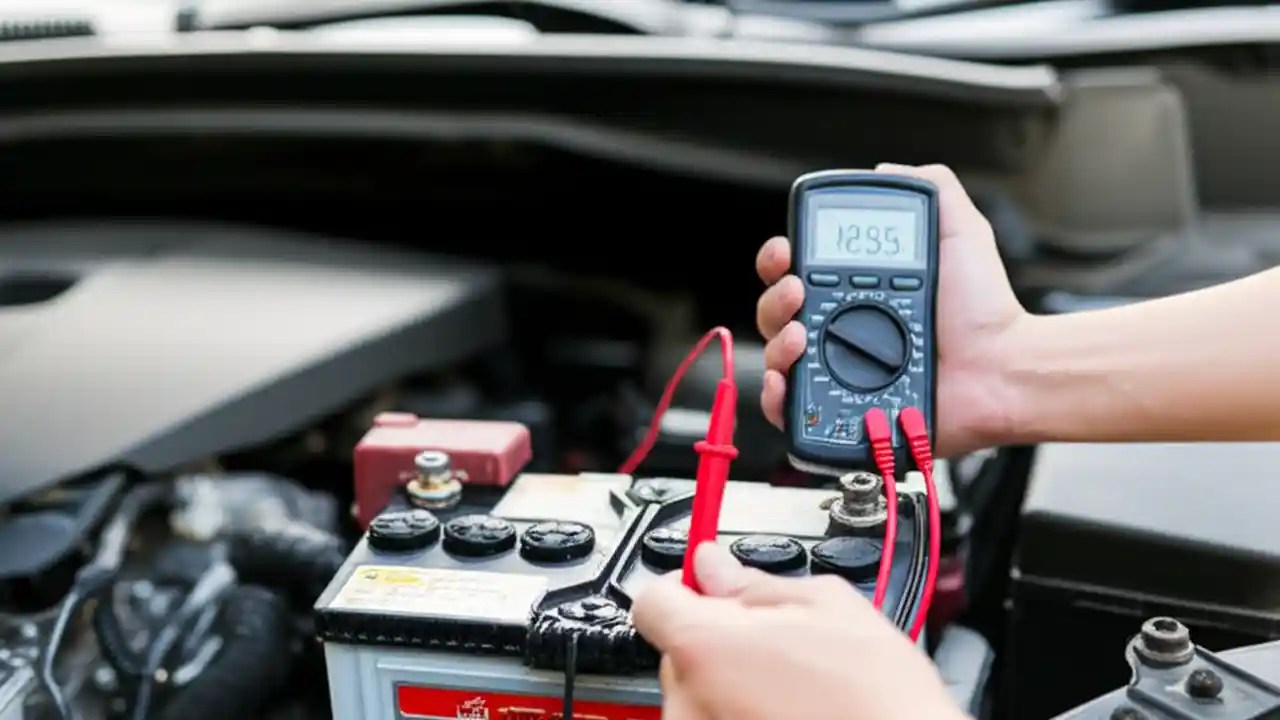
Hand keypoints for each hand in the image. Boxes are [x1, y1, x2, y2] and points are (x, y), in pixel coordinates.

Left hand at [632, 543, 968, 719]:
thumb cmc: (880, 702)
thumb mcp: (829, 606)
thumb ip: (754, 582)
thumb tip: (713, 566)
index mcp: (704, 646)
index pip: (652, 601)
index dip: (683, 587)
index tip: (709, 589)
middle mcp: (687, 702)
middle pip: (680, 650)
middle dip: (720, 640)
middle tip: (779, 646)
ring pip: (699, 694)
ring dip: (731, 686)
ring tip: (794, 691)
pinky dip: (740, 715)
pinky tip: (788, 714)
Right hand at [755, 163, 1028, 456]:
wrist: (1001, 369)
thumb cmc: (985, 313)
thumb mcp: (962, 233)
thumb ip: (933, 190)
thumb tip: (885, 171)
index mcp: (858, 288)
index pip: (798, 269)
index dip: (780, 258)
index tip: (786, 251)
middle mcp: (841, 328)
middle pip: (777, 310)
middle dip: (774, 297)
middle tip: (797, 290)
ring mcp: (839, 371)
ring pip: (778, 355)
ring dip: (775, 341)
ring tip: (800, 335)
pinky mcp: (843, 411)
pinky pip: (791, 407)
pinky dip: (775, 397)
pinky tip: (785, 381)